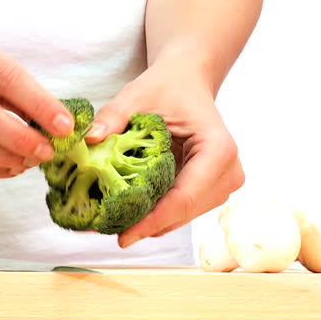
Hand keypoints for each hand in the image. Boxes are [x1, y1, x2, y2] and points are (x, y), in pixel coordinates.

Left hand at [84, 60, 244, 247]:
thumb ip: (113, 116)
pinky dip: (154, 213)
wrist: (186, 82)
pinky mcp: (211, 189)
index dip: (153, 221)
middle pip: (183, 212)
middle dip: (145, 225)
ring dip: (148, 222)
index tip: (123, 237)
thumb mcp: (135, 96)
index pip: (184, 197)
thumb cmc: (165, 87)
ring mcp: (223, 183)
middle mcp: (229, 171)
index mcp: (218, 149)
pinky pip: (180, 209)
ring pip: (182, 216)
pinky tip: (125, 212)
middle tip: (103, 231)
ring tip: (109, 223)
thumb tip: (91, 139)